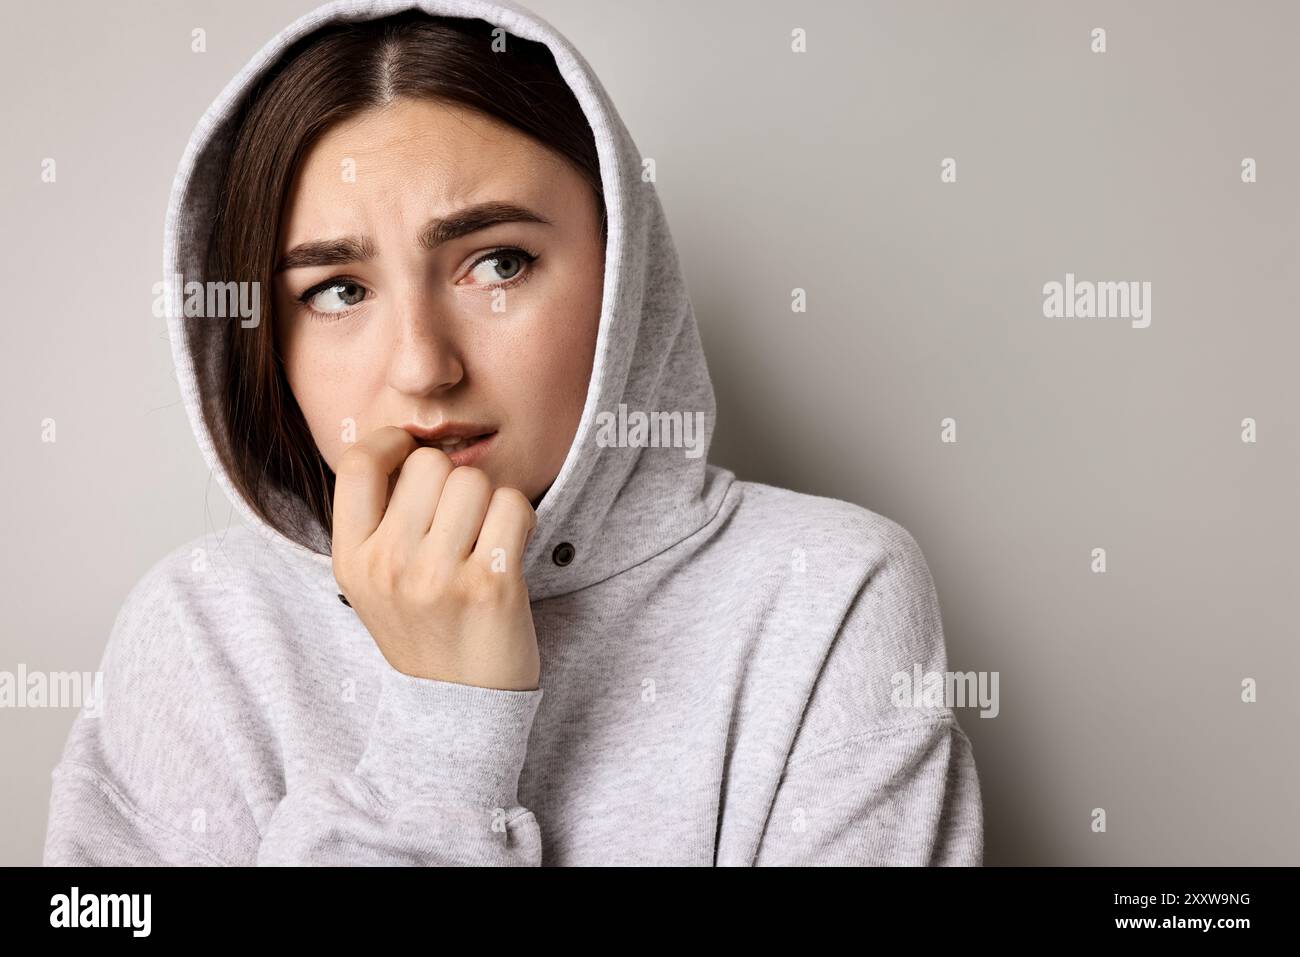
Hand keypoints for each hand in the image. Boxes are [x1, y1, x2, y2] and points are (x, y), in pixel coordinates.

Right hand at [330, 426, 539, 690]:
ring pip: (474, 481)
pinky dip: (520, 519)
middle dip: (453, 480)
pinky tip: (509, 548)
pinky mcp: (492, 585)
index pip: (357, 462)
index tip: (412, 457)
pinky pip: (514, 506)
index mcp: (351, 559)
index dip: (392, 442)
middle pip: (429, 464)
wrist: (459, 706)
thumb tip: (410, 442)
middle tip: (460, 520)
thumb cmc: (425, 629)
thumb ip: (380, 517)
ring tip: (484, 540)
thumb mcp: (374, 581)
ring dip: (489, 501)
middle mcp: (389, 565)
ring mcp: (440, 577)